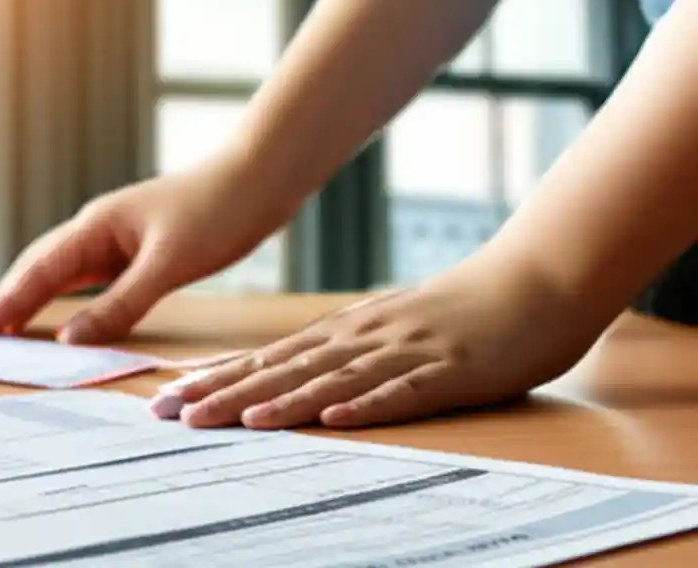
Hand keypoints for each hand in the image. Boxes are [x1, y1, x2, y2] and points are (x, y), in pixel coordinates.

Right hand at [0, 153, 293, 343]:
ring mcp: (117, 237)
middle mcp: (97, 230)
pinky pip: (91, 278)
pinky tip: (68, 314)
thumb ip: (120, 304)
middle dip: (6, 303)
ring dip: (32, 300)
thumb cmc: (219, 210)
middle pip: (38, 269)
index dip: (4, 306)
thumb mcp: (168, 264)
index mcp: (95, 228)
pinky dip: (69, 299)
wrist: (261, 175)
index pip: (36, 274)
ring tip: (7, 330)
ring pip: (62, 273)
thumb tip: (70, 340)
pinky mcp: (140, 246)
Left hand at [150, 255, 605, 428]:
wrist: (534, 279)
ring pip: (330, 380)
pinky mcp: (450, 370)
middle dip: (224, 393)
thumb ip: (339, 350)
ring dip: (280, 402)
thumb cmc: (459, 308)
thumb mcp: (387, 325)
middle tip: (172, 414)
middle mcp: (363, 337)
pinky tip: (333, 420)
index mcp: (345, 330)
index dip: (214, 378)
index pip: (266, 358)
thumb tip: (285, 374)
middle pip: (283, 369)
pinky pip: (403, 392)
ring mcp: (405, 351)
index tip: (167, 399)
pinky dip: (366, 406)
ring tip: (234, 420)